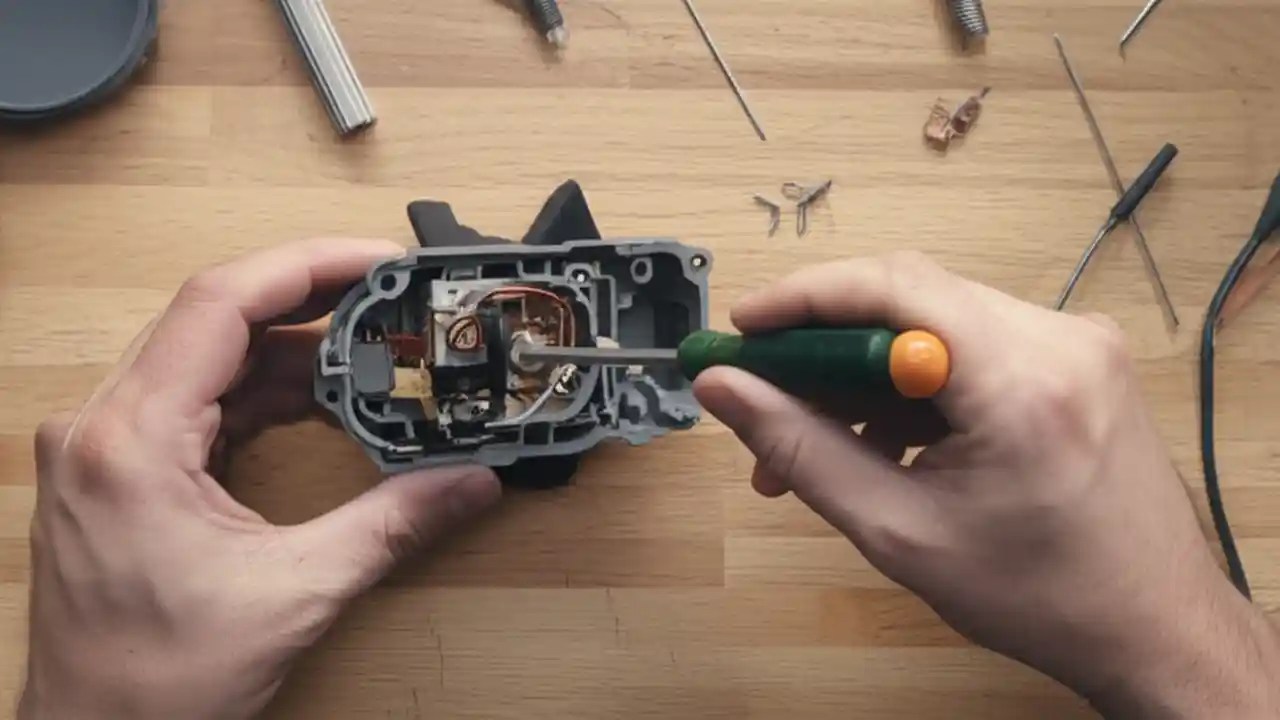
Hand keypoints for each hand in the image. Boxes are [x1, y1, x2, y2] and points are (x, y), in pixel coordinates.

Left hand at [20, 240, 501, 719]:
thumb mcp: (294, 593)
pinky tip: (320, 401)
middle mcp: (104, 428)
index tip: (373, 260)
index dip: (305, 266)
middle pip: (215, 319)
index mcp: (131, 441)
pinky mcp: (122, 469)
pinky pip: (199, 400)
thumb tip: (467, 483)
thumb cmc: (155, 684)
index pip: (219, 304)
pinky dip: (263, 393)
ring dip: (291, 353)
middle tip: (388, 298)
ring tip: (370, 353)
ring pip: (209, 358)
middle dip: (310, 304)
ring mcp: (107, 446)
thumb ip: (392, 525)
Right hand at [695, 253, 1279, 717]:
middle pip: (908, 303)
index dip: (802, 299)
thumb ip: (802, 451)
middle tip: (760, 401)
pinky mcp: (1073, 360)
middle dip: (821, 351)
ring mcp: (1075, 344)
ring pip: (932, 326)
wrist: (1155, 627)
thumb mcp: (900, 531)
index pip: (894, 289)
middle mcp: (1060, 339)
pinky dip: (909, 388)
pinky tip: (874, 444)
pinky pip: (968, 347)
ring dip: (860, 377)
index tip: (740, 331)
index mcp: (1024, 380)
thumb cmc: (1044, 597)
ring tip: (809, 450)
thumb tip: (725, 391)